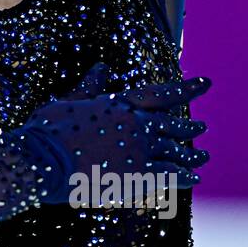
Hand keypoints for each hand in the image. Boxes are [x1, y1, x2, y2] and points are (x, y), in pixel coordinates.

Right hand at [17, 62, 212, 205]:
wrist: (42, 161)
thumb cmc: (48, 130)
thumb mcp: (69, 102)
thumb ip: (90, 87)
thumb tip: (103, 68)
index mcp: (120, 104)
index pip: (160, 93)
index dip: (185, 88)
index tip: (205, 84)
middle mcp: (136, 124)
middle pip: (172, 124)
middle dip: (188, 127)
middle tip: (202, 127)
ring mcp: (139, 151)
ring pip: (175, 151)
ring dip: (191, 154)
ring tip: (202, 156)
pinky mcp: (138, 177)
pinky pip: (170, 175)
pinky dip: (184, 176)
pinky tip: (193, 178)